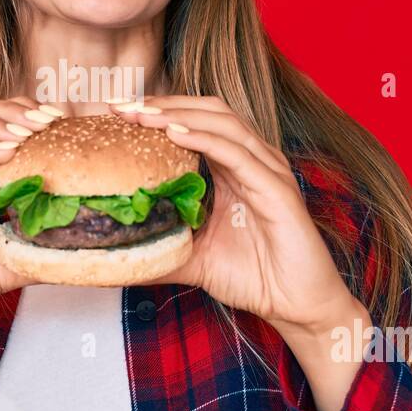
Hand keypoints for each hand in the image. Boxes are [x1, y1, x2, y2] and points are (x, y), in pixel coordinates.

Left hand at [111, 95, 357, 334]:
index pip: (195, 122)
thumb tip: (114, 255)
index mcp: (234, 168)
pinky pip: (239, 155)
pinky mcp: (278, 190)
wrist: (298, 306)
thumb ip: (160, 249)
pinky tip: (176, 134)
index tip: (116, 110)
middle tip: (120, 105)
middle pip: (207, 111)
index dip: (157, 111)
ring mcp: (268, 171)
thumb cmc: (254, 277)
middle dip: (162, 104)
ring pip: (223, 123)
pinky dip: (206, 140)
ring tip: (141, 114)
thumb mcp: (193, 259)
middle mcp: (253, 161)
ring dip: (179, 114)